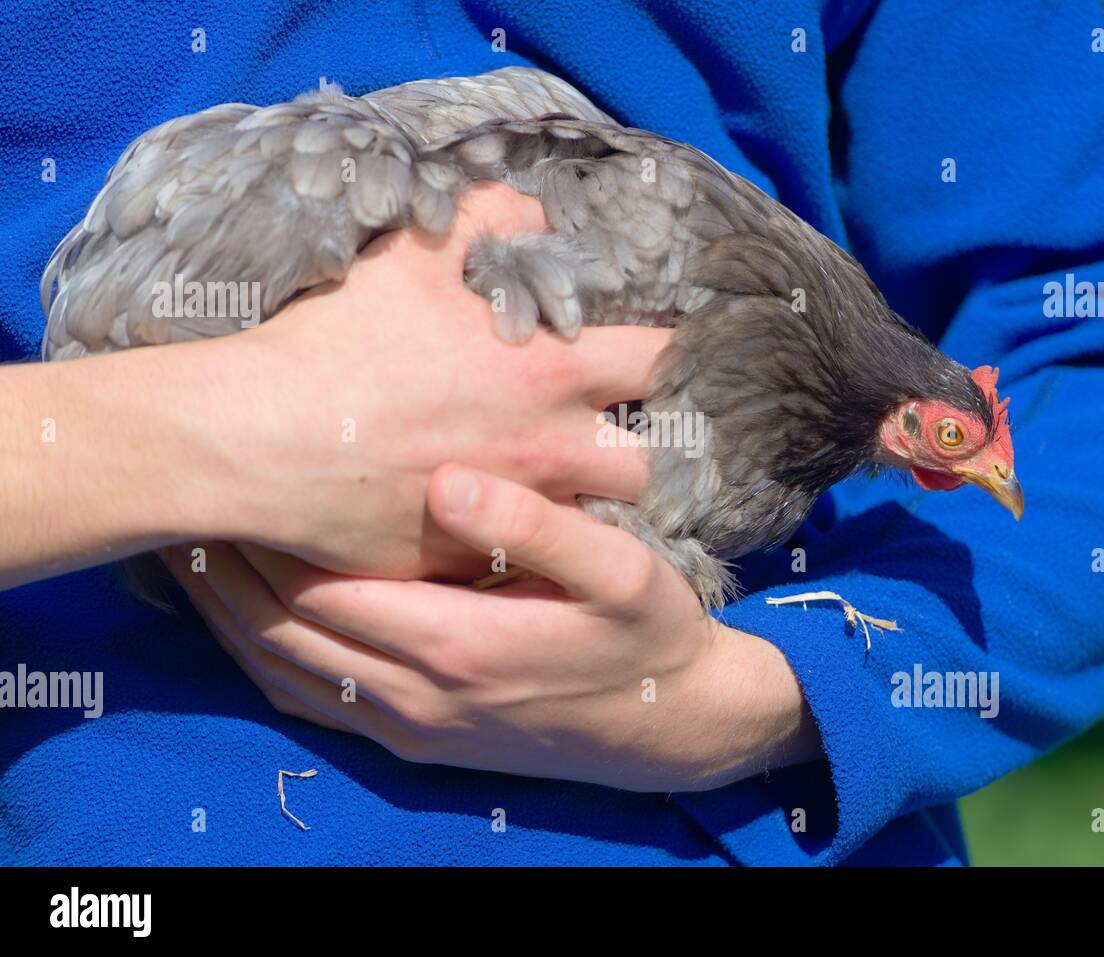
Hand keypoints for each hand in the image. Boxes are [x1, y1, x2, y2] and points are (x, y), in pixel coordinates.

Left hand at [164, 466, 821, 790]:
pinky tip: (246, 625)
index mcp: (457, 644)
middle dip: (224, 572)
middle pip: (280, 633)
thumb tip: (445, 481)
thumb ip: (536, 525)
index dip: (261, 537)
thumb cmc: (651, 637)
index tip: (223, 479)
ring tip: (193, 558)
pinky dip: (262, 663)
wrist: (676, 728)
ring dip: (229, 619)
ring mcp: (411, 728)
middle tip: (183, 506)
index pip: (319, 587)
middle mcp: (417, 696)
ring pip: (282, 675)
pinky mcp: (416, 742)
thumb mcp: (622, 572)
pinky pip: (312, 706)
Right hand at [190, 180, 671, 579]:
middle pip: (655, 463)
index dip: (679, 355)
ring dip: (602, 504)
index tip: (668, 356)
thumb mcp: (415, 253)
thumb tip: (539, 215)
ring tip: (579, 488)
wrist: (258, 438)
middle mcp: (552, 449)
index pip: (664, 361)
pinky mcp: (472, 561)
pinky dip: (535, 544)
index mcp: (554, 371)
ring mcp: (516, 514)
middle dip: (657, 449)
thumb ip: (493, 219)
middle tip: (631, 435)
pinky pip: (530, 560)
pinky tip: (515, 528)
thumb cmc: (337, 340)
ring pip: (604, 523)